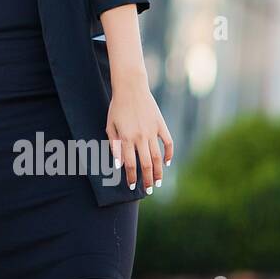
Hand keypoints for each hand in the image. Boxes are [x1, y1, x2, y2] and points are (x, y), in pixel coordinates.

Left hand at [105, 75, 173, 192]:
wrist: (131, 88)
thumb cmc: (117, 107)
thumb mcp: (110, 126)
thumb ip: (114, 145)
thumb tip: (118, 165)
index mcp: (126, 138)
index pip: (130, 164)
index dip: (131, 177)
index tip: (132, 186)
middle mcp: (140, 137)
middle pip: (146, 164)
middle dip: (147, 179)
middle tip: (148, 190)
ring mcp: (152, 131)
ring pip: (157, 157)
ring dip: (158, 172)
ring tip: (158, 182)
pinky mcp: (161, 125)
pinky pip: (168, 143)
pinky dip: (169, 154)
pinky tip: (166, 163)